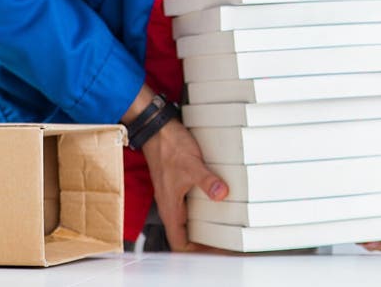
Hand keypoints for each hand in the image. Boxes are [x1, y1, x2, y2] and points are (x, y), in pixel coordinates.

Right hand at [141, 117, 228, 250]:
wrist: (158, 128)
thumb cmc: (167, 146)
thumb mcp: (190, 164)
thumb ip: (206, 180)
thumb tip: (221, 193)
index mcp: (170, 208)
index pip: (180, 244)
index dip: (197, 252)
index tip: (215, 251)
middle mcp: (170, 204)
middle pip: (185, 234)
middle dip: (202, 241)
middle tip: (223, 242)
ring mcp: (173, 194)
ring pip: (187, 219)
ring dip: (201, 224)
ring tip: (222, 225)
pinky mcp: (177, 183)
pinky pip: (189, 204)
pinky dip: (201, 208)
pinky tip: (214, 200)